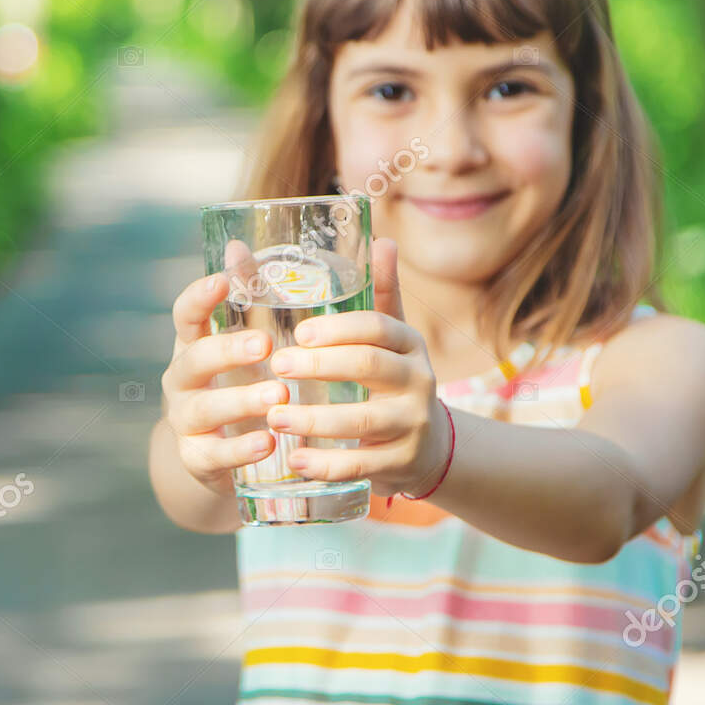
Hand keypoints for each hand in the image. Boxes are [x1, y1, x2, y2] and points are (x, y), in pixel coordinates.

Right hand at [159, 254, 287, 496]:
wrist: (217, 456)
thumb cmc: (240, 383)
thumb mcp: (248, 341)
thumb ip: (250, 297)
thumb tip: (240, 242)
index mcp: (194, 344)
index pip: (185, 315)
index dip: (200, 297)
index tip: (224, 280)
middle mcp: (182, 380)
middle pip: (194, 360)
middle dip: (228, 349)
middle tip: (265, 343)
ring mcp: (185, 421)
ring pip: (204, 408)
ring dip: (241, 400)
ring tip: (278, 396)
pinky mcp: (197, 459)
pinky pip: (213, 455)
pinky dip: (240, 449)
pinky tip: (268, 442)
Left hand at [262, 237, 449, 498]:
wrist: (429, 446)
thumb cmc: (393, 379)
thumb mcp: (392, 337)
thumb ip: (379, 292)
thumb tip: (381, 239)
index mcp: (410, 343)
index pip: (379, 326)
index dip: (340, 328)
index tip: (299, 332)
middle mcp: (418, 381)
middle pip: (371, 367)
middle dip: (322, 366)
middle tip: (277, 365)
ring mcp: (411, 424)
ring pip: (363, 421)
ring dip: (316, 420)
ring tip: (274, 416)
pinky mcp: (400, 463)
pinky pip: (362, 466)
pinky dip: (327, 465)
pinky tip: (295, 460)